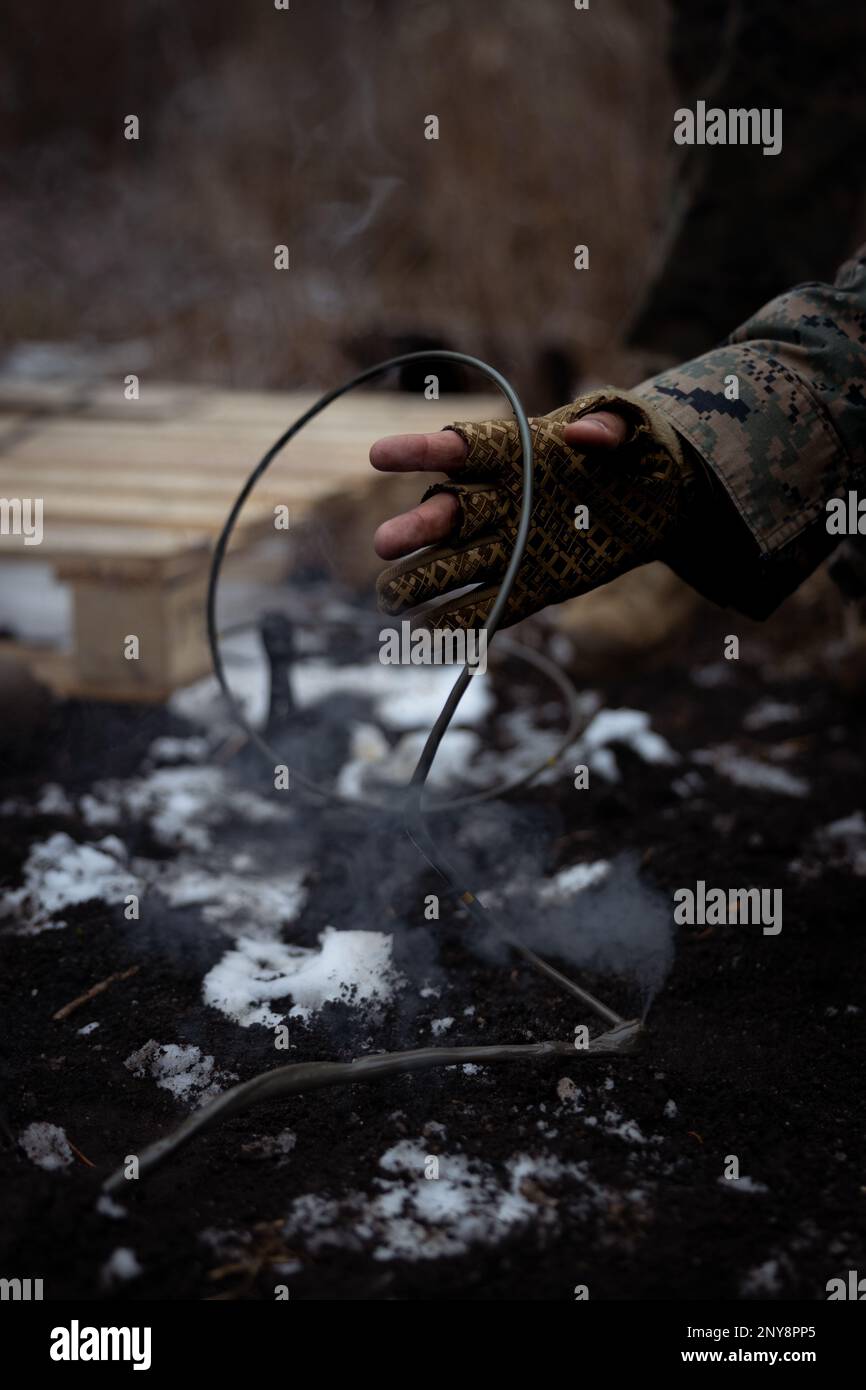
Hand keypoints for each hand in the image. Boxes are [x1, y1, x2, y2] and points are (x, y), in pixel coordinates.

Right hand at [370, 390, 693, 631]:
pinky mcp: (531, 586)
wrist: (662, 502)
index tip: (379, 456)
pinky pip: (490, 608)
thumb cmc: (641, 453)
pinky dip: (460, 625)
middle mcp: (501, 502)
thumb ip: (612, 425)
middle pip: (449, 515)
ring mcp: (511, 547)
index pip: (461, 449)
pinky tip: (427, 639)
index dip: (421, 451)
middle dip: (416, 528)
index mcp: (516, 455)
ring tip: (390, 601)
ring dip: (423, 582)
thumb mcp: (637, 429)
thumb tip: (582, 434)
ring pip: (456, 565)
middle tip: (383, 545)